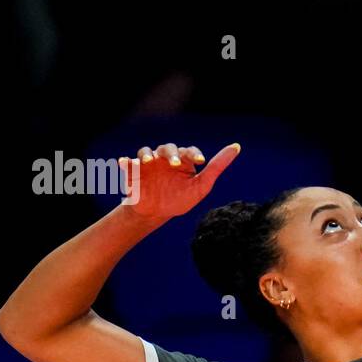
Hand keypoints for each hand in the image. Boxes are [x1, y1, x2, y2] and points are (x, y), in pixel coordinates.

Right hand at [118, 142, 240, 218]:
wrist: (157, 214)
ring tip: (149, 161)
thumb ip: (216, 167)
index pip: (189, 151)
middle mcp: (165, 159)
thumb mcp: (201, 186)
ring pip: (146, 151)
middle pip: (168, 148)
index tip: (199, 161)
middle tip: (174, 164)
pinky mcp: (134, 171)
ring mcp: (149, 164)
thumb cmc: (180, 199)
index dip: (193, 153)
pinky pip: (128, 163)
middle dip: (171, 154)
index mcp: (183, 161)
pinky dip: (126, 162)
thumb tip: (236, 146)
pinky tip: (124, 163)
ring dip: (147, 154)